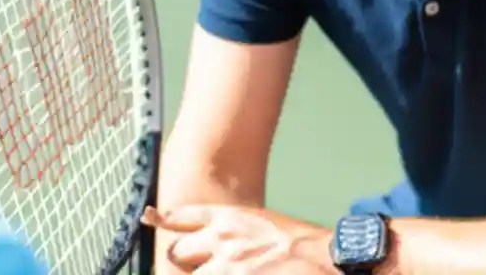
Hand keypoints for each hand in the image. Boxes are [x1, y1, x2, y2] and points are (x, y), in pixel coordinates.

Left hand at [144, 205, 337, 273]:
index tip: (151, 218)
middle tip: (205, 268)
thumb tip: (215, 249)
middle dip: (185, 264)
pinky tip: (246, 273)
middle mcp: (222, 239)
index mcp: (231, 219)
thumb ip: (232, 233)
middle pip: (175, 253)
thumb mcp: (264, 227)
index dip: (163, 220)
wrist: (334, 259)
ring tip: (233, 270)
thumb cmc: (306, 247)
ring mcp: (227, 267)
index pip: (182, 216)